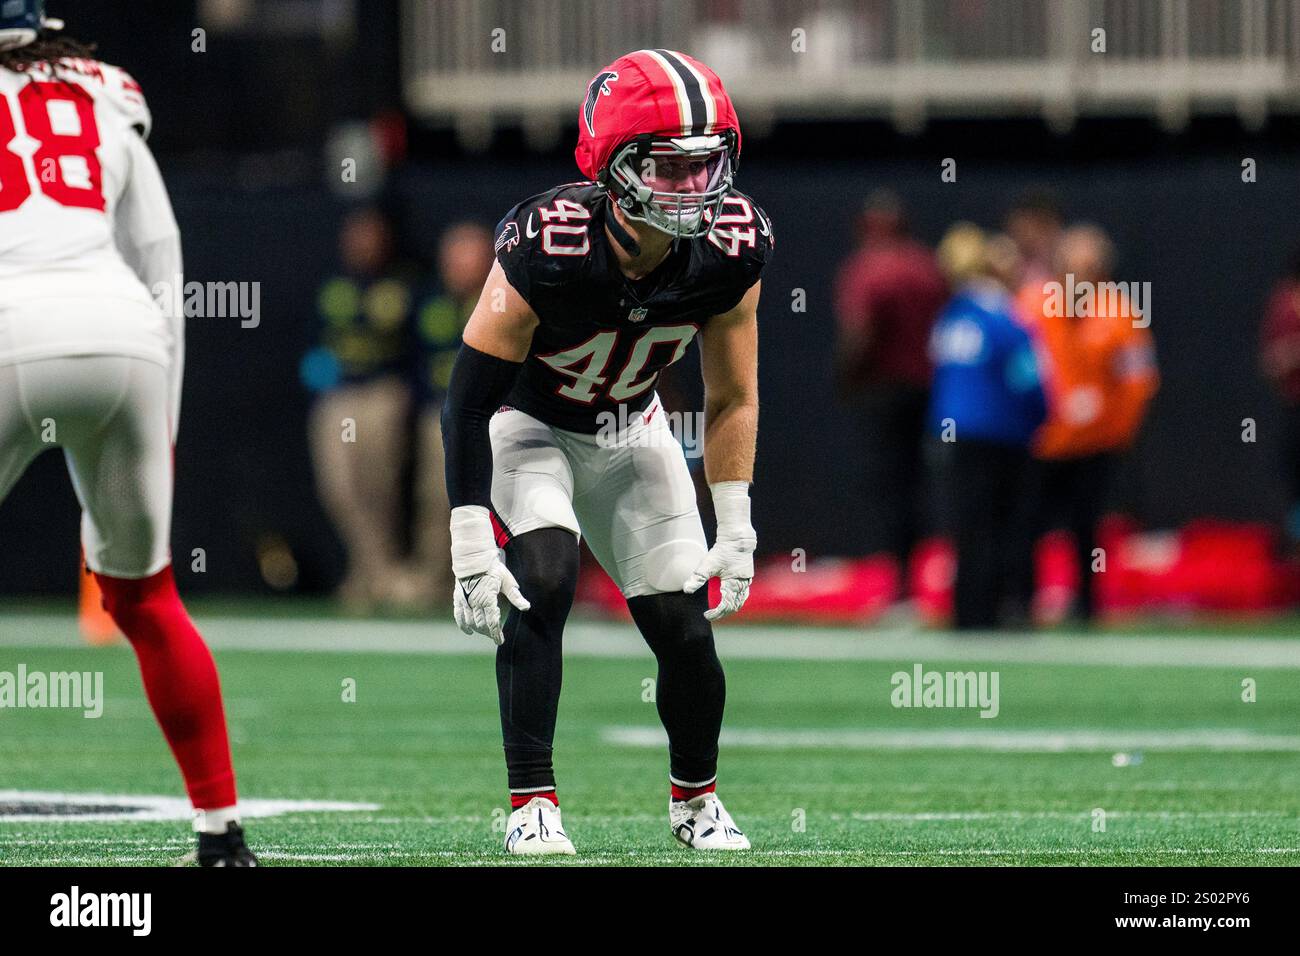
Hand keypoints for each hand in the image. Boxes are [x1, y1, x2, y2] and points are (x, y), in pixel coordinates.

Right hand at [453, 561, 529, 644]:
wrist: (473, 558)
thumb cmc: (493, 569)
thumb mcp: (507, 581)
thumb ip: (515, 596)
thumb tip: (526, 607)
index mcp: (488, 598)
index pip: (492, 622)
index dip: (496, 633)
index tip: (500, 640)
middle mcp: (475, 602)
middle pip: (481, 624)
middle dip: (489, 633)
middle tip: (496, 636)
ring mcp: (465, 601)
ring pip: (470, 622)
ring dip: (478, 630)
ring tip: (486, 632)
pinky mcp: (458, 599)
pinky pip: (459, 616)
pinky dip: (463, 626)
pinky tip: (469, 632)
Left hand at [683, 481, 754, 621]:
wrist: (738, 539)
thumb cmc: (723, 551)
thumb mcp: (707, 564)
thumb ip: (697, 578)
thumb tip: (686, 590)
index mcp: (732, 584)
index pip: (725, 606)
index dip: (716, 613)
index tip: (706, 615)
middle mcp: (742, 585)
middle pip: (734, 606)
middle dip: (723, 613)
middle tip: (711, 615)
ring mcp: (746, 581)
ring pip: (741, 601)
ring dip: (731, 607)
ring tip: (721, 610)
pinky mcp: (747, 576)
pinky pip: (744, 593)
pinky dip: (737, 600)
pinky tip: (730, 598)